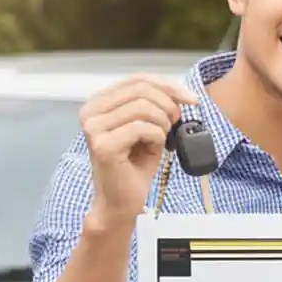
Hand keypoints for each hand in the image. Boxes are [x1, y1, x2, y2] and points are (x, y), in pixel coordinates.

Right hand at [79, 74, 198, 223]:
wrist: (122, 202)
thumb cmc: (134, 166)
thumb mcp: (148, 127)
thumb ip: (156, 105)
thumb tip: (180, 92)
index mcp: (99, 103)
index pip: (137, 79)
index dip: (167, 85)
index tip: (191, 98)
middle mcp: (90, 112)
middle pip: (140, 89)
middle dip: (168, 103)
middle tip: (176, 121)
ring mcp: (94, 129)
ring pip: (142, 107)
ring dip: (162, 123)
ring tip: (161, 138)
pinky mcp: (103, 145)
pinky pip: (142, 128)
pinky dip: (157, 137)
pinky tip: (154, 149)